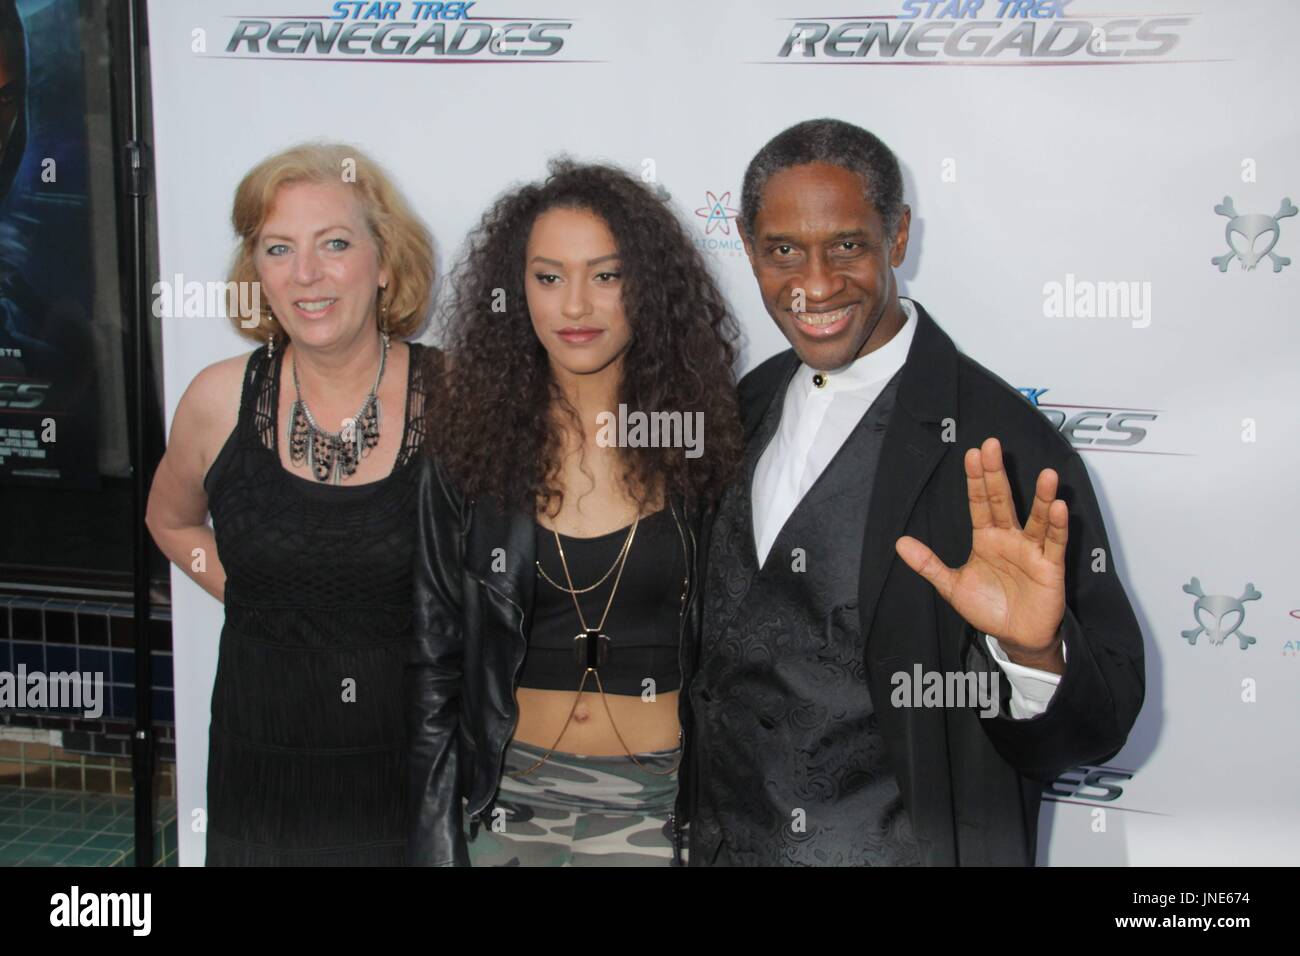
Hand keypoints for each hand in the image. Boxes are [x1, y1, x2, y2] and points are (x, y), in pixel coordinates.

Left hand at [896, 437, 1066, 669]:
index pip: (979, 502)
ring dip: (1042, 497)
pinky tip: (1058, 507)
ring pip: (1037, 518)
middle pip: (1003, 501)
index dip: (975, 479)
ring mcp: (1031, 550)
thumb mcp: (952, 586)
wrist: (1014, 637)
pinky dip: (1057, 526)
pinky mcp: (1050, 567)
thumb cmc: (988, 608)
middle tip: (992, 446)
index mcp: (986, 538)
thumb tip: (899, 543)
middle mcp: (1009, 538)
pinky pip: (1054, 543)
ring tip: (1046, 474)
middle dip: (997, 474)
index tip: (972, 454)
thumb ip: (928, 564)